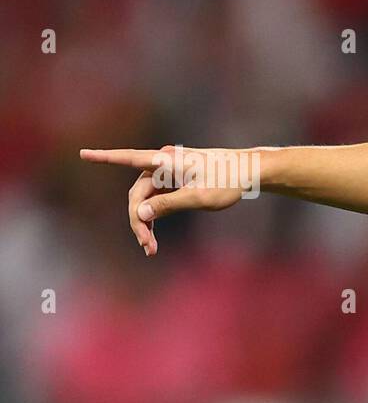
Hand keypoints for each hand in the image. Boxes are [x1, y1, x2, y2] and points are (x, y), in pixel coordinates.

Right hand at [80, 145, 254, 255]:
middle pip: (138, 193)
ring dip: (145, 223)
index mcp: (167, 161)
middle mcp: (164, 164)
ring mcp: (169, 174)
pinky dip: (155, 217)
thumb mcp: (199, 197)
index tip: (82, 154)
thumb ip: (168, 205)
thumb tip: (139, 213)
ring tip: (150, 249)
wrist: (249, 172)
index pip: (129, 158)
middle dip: (138, 220)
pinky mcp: (176, 183)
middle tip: (147, 246)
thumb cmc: (227, 181)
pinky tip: (152, 239)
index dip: (104, 158)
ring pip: (146, 200)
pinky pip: (157, 201)